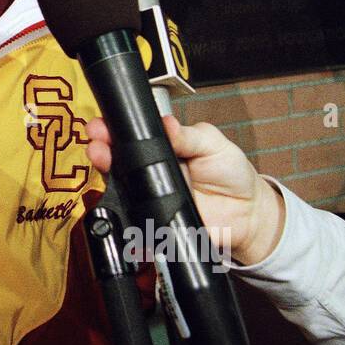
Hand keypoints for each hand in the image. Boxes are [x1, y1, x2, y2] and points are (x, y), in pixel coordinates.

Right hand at [85, 114, 285, 266]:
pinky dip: (123, 216)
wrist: (248, 216)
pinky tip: (116, 205)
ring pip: (118, 188)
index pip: (129, 135)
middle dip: (100, 149)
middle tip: (96, 143)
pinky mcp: (154, 221)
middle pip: (116, 160)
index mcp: (161, 147)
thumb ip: (189, 136)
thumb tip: (166, 123)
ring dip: (105, 177)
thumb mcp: (213, 144)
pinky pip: (133, 220)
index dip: (112, 129)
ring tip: (100, 161)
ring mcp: (149, 197)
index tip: (101, 125)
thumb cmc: (231, 173)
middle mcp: (149, 171)